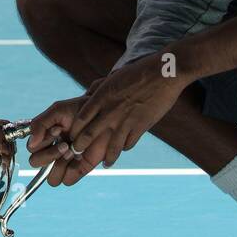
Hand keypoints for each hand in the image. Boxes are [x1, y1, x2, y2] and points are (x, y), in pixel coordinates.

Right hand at [26, 93, 95, 186]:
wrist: (104, 114)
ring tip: (71, 151)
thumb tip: (32, 143)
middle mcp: (52, 152)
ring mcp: (65, 163)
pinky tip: (80, 156)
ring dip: (59, 165)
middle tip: (65, 144)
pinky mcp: (80, 169)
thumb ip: (40, 123)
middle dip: (50, 154)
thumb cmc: (80, 110)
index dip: (43, 142)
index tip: (58, 130)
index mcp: (44, 139)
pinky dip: (72, 171)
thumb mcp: (58, 110)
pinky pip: (68, 180)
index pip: (32, 150)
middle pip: (37, 164)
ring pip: (51, 178)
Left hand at [60, 56, 184, 175]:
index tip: (72, 137)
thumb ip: (100, 88)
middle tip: (77, 154)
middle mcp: (110, 111)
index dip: (74, 131)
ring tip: (105, 164)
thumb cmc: (138, 71)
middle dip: (80, 147)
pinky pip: (129, 143)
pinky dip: (125, 148)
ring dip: (107, 157)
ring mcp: (126, 120)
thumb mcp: (114, 77)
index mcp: (102, 96)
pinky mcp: (141, 126)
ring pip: (111, 146)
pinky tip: (123, 150)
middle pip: (89, 135)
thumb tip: (88, 94)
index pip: (81, 119)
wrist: (164, 73)